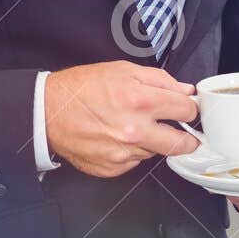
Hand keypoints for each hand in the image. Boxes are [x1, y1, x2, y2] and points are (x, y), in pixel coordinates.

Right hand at [44, 61, 198, 177]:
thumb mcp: (123, 70)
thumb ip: (160, 80)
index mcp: (140, 100)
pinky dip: (132, 152)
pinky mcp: (112, 168)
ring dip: (152, 142)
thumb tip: (184, 90)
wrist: (47, 112)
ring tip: (133, 127)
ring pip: (155, 152)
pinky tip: (118, 138)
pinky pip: (134, 162)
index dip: (190, 108)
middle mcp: (134, 131)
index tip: (188, 109)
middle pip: (181, 144)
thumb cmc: (82, 88)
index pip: (186, 110)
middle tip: (184, 133)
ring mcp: (123, 153)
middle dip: (187, 138)